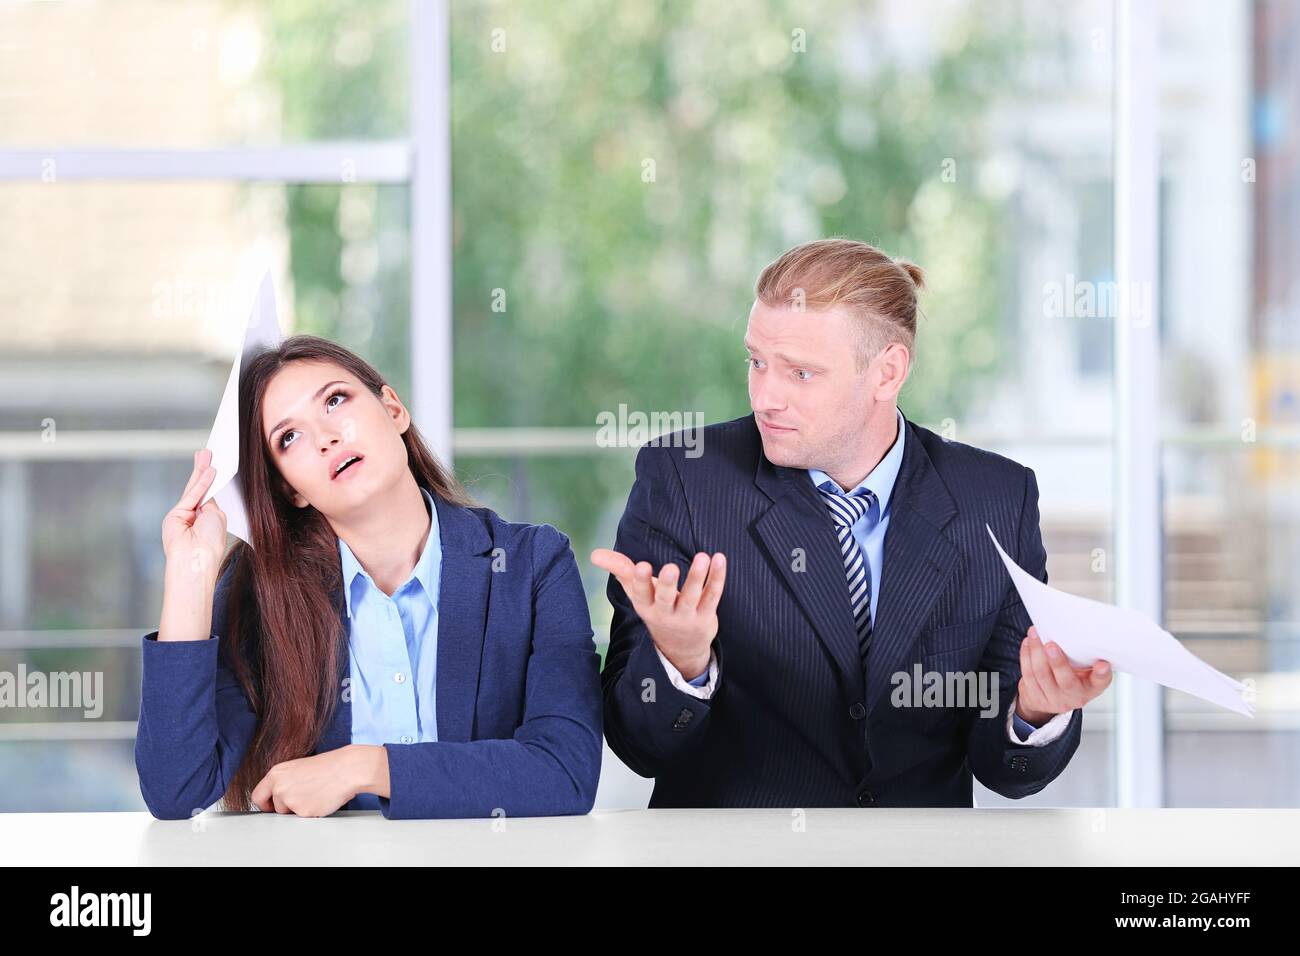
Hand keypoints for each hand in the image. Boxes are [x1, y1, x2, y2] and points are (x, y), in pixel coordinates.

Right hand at [161, 449, 227, 582]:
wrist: (196, 560)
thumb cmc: (210, 544)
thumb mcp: (216, 518)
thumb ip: (210, 502)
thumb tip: (207, 486)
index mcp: (207, 520)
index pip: (209, 495)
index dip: (212, 481)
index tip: (216, 464)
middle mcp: (194, 517)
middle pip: (199, 488)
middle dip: (204, 470)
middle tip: (208, 452)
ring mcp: (183, 515)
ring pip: (193, 488)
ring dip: (201, 470)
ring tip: (207, 453)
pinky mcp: (174, 514)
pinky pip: (191, 495)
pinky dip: (201, 482)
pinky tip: (208, 470)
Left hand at [251, 744, 386, 816]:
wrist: (347, 769)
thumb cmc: (328, 767)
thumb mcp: (298, 768)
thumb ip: (284, 782)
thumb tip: (278, 797)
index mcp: (276, 773)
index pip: (257, 796)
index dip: (265, 803)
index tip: (272, 805)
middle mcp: (279, 787)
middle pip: (272, 807)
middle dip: (282, 809)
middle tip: (295, 804)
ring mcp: (290, 800)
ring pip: (288, 814)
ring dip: (299, 809)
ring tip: (315, 795)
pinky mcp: (302, 811)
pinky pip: (302, 818)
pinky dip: (311, 812)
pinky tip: (321, 799)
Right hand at [592, 548, 725, 679]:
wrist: (681, 648)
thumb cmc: (656, 609)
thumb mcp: (637, 593)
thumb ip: (619, 569)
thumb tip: (594, 554)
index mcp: (645, 606)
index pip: (641, 593)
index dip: (640, 581)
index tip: (640, 566)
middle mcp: (664, 613)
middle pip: (665, 598)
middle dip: (666, 584)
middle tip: (670, 568)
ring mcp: (686, 616)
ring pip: (692, 596)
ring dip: (697, 577)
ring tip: (702, 557)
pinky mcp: (706, 616)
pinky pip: (713, 596)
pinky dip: (716, 578)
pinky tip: (719, 559)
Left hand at [1016, 625, 1111, 725]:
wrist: (1052, 699)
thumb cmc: (1072, 679)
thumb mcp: (1086, 671)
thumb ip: (1086, 657)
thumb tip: (1079, 629)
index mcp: (1091, 688)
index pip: (1100, 683)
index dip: (1102, 674)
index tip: (1103, 664)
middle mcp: (1073, 696)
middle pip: (1066, 681)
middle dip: (1058, 662)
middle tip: (1051, 645)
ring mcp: (1053, 698)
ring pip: (1041, 675)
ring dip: (1036, 652)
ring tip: (1035, 634)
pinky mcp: (1035, 696)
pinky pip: (1028, 674)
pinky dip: (1026, 656)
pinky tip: (1028, 642)